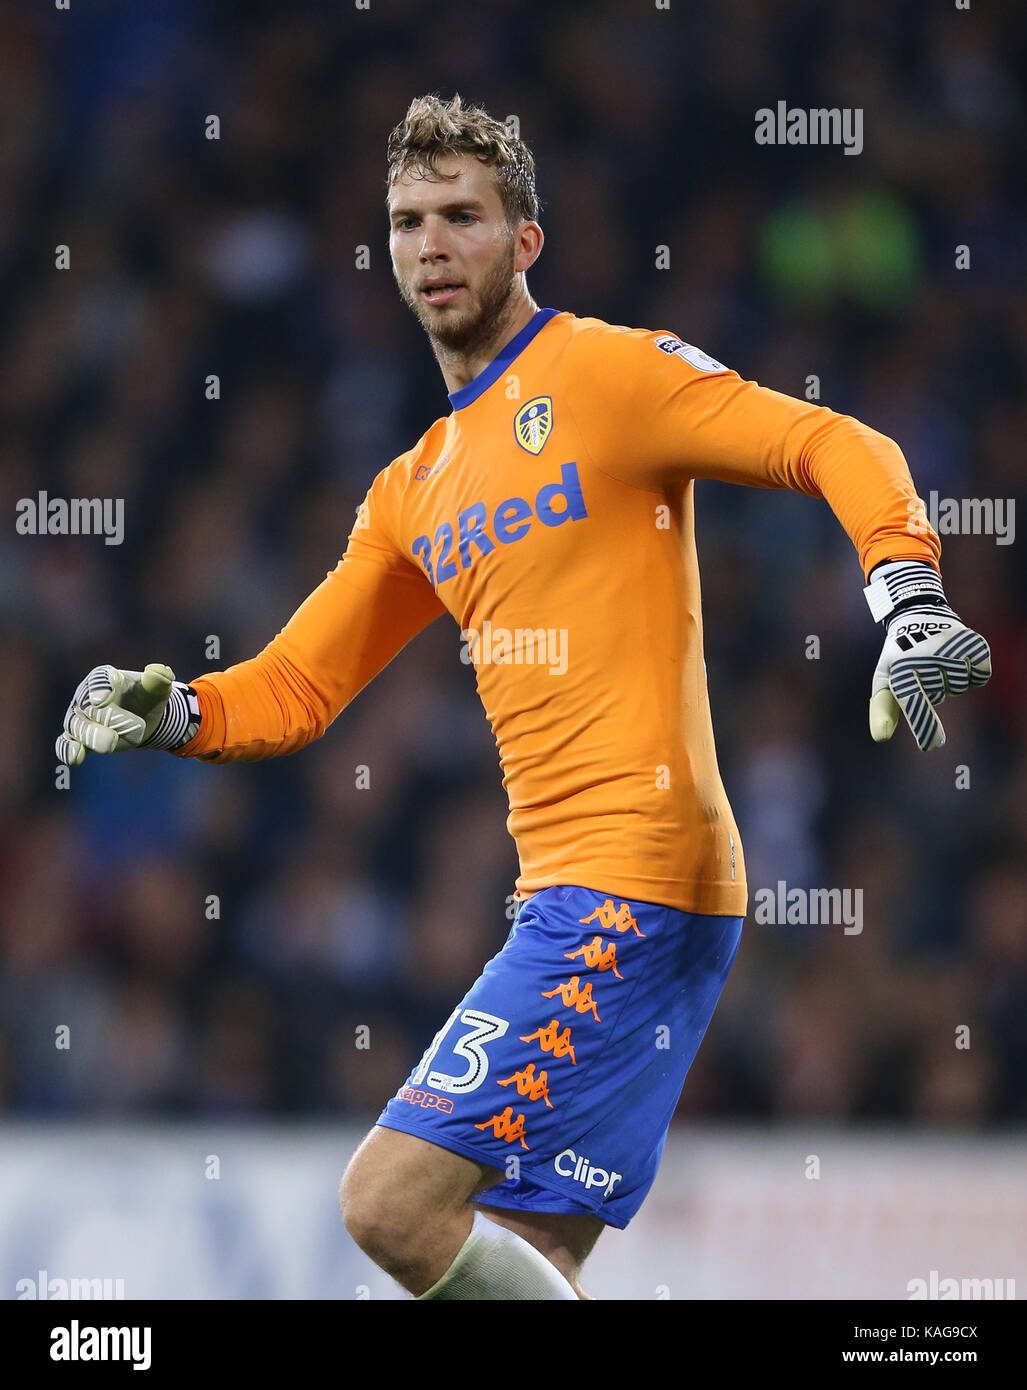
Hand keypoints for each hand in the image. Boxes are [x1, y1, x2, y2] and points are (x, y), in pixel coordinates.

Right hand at [55, 663, 196, 764]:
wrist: (144, 719)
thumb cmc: (148, 698)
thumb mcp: (158, 689)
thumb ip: (159, 679)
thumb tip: (160, 671)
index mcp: (104, 678)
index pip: (98, 679)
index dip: (98, 688)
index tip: (102, 700)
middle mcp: (85, 697)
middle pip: (86, 707)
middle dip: (103, 720)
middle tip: (124, 733)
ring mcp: (80, 718)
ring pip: (77, 726)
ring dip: (92, 737)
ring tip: (110, 745)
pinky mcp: (78, 738)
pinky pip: (65, 743)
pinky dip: (67, 750)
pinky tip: (76, 757)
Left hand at [869, 606, 991, 750]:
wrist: (918, 614)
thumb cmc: (899, 654)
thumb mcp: (886, 678)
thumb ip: (883, 708)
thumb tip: (880, 738)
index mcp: (901, 669)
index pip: (915, 704)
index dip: (924, 727)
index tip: (931, 746)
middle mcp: (926, 658)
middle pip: (939, 697)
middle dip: (933, 688)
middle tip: (923, 664)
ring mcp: (951, 648)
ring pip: (959, 687)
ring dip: (950, 679)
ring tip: (938, 657)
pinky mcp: (974, 643)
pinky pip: (980, 676)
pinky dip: (973, 671)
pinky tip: (958, 654)